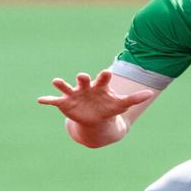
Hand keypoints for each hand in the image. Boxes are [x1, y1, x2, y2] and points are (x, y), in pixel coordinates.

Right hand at [37, 70, 155, 126]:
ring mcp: (74, 95)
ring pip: (67, 87)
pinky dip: (47, 100)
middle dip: (82, 78)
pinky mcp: (64, 103)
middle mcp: (85, 88)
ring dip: (61, 84)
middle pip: (83, 80)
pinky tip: (40, 99)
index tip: (107, 73)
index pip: (102, 79)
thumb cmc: (109, 108)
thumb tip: (151, 94)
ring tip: (56, 81)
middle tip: (82, 76)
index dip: (104, 76)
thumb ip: (135, 98)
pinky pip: (54, 101)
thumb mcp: (121, 104)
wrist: (95, 118)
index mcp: (99, 86)